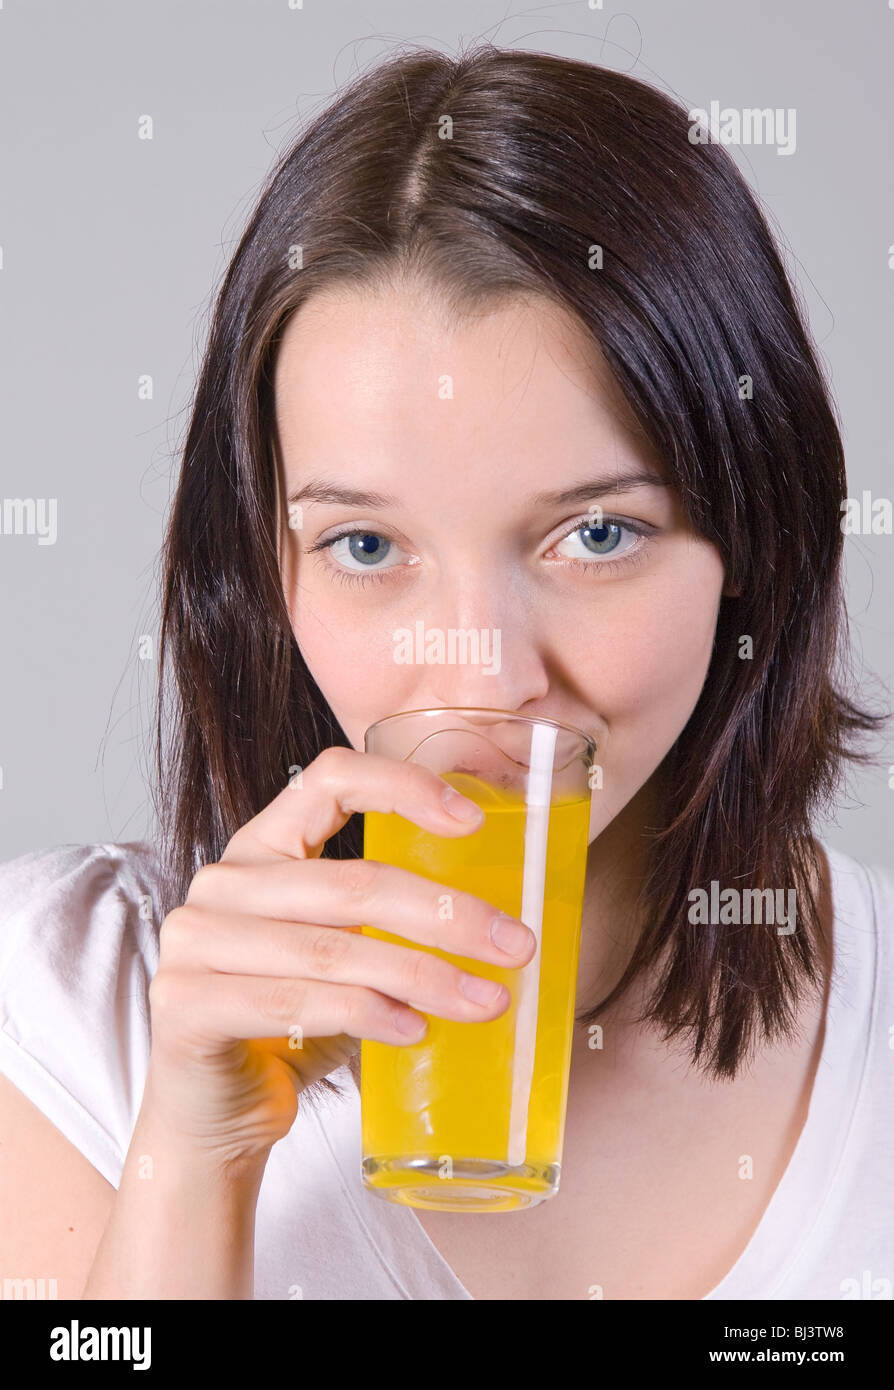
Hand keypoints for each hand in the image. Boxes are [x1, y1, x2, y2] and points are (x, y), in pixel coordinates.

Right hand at [144, 747, 535, 1168]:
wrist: (213, 1117)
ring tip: (485, 1000)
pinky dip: (369, 1016)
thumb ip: (387, 924)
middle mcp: (223, 882)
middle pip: (353, 882)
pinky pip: (299, 1002)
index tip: (474, 820)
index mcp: (262, 847)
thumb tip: (498, 924)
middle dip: (446, 915)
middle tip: (514, 945)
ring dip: (424, 977)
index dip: (403, 787)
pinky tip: (415, 1031)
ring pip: (335, 949)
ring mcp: (195, 942)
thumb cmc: (287, 1028)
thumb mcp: (342, 957)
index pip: (329, 779)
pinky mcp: (186, 1004)